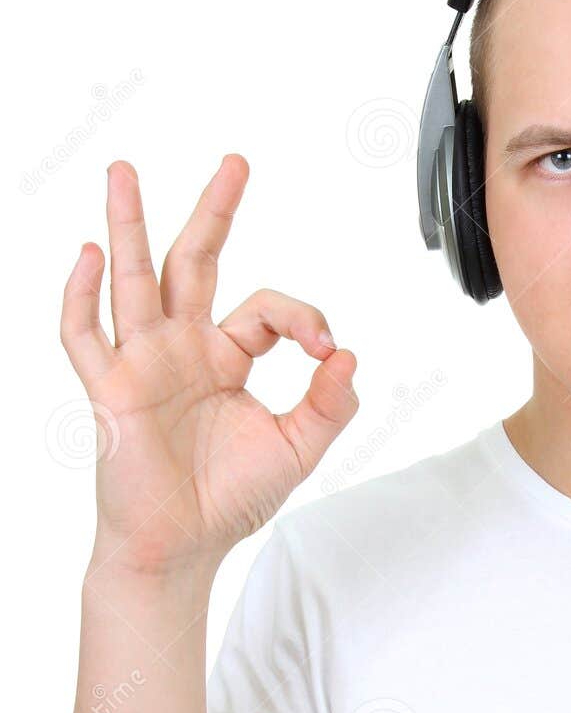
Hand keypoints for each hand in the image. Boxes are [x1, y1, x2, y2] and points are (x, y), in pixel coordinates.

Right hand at [60, 154, 358, 576]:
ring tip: (124, 170)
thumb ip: (330, 403)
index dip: (301, 316)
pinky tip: (87, 255)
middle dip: (214, 212)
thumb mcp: (298, 448)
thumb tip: (347, 354)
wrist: (182, 548)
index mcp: (226, 358)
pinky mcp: (110, 389)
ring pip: (133, 280)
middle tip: (236, 164)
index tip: (325, 348)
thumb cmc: (230, 500)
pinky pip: (84, 335)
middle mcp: (183, 350)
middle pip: (194, 263)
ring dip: (127, 224)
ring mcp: (142, 364)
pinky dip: (81, 295)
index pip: (266, 309)